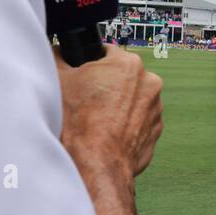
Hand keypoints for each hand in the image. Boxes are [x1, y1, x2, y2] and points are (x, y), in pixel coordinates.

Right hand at [55, 45, 164, 178]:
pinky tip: (107, 133)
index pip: (106, 53)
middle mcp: (149, 82)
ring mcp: (156, 108)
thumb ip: (59, 57)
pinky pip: (138, 121)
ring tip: (96, 119)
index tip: (82, 77)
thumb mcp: (59, 79)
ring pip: (132, 99)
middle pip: (122, 77)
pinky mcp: (156, 131)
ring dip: (118, 105)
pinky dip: (125, 125)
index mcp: (128, 63)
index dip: (90, 64)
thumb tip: (59, 52)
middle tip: (86, 100)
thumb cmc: (78, 122)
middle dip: (106, 85)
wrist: (96, 162)